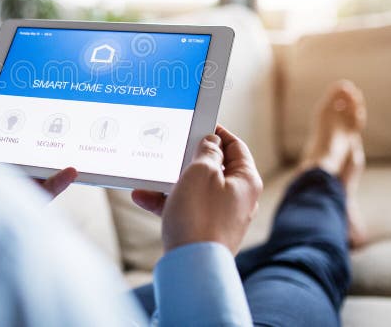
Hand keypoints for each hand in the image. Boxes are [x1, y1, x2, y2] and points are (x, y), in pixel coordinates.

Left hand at [0, 83, 76, 198]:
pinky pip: (49, 190)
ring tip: (72, 135)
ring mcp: (26, 181)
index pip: (16, 123)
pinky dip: (60, 181)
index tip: (37, 86)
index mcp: (0, 146)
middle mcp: (16, 162)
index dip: (26, 106)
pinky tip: (70, 170)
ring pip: (48, 163)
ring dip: (61, 150)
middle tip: (65, 105)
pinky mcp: (30, 199)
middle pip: (37, 141)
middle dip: (52, 124)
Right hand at [131, 125, 262, 254]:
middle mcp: (239, 198)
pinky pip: (186, 208)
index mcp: (246, 180)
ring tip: (150, 176)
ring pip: (196, 189)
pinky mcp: (205, 230)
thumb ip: (207, 152)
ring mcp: (222, 216)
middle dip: (189, 158)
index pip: (236, 146)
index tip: (198, 125)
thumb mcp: (201, 172)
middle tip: (172, 149)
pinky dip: (167, 201)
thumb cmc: (200, 217)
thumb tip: (211, 143)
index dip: (217, 133)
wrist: (192, 265)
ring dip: (172, 181)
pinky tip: (143, 197)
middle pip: (215, 167)